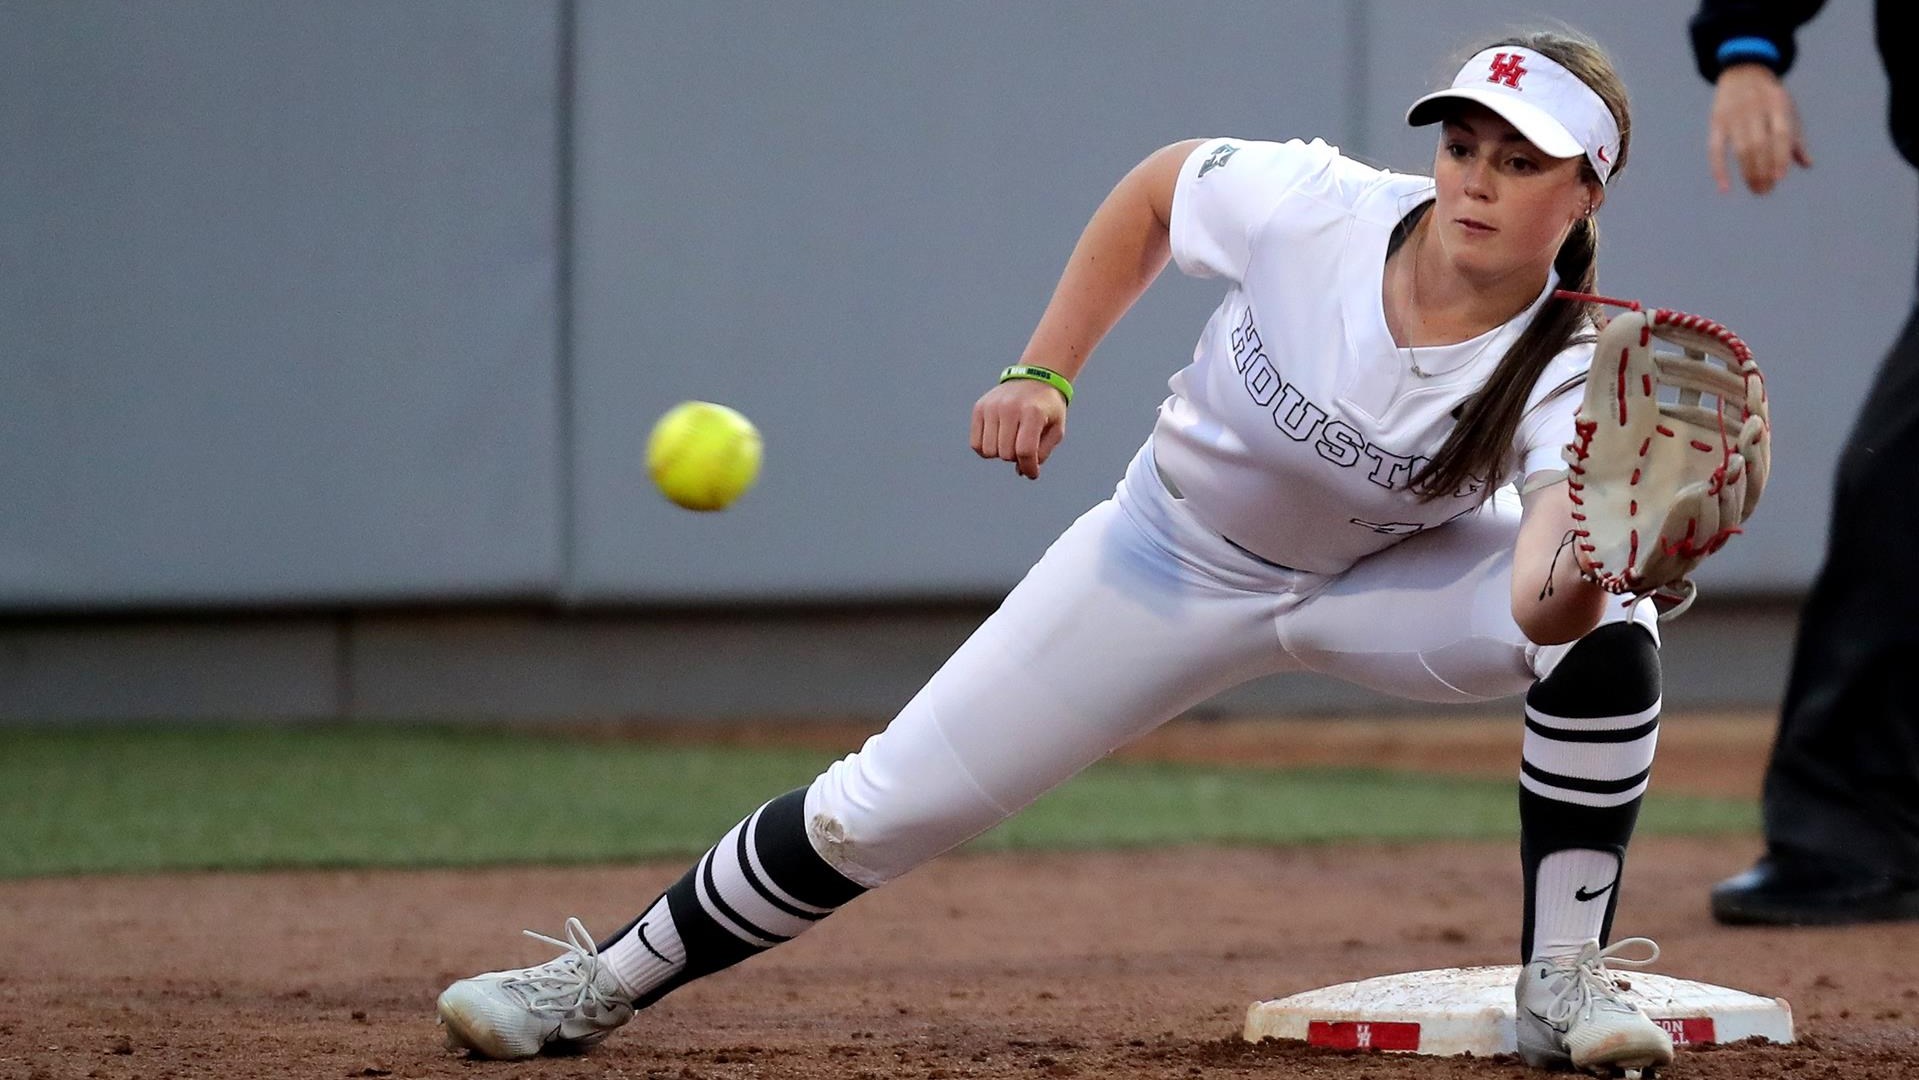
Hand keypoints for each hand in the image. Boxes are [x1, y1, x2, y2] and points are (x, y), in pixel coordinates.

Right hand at [970, 377, 1067, 479]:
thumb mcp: (1056, 430)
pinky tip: (998, 441)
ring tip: (1011, 443)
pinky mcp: (979, 408)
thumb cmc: (1048, 409)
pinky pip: (976, 444)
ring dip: (1001, 454)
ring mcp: (991, 407)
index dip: (1029, 468)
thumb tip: (1021, 471)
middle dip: (1016, 459)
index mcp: (1032, 412)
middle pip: (1006, 453)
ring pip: (989, 451)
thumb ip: (1041, 453)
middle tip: (1024, 450)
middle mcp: (1009, 407)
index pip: (1025, 451)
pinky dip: (986, 449)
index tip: (1033, 473)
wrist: (1035, 378)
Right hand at [1708, 64, 1811, 194]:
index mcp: (1778, 103)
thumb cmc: (1770, 97)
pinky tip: (1725, 189)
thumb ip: (1796, 137)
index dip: (1780, 157)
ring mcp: (1734, 115)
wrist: (1743, 69)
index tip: (1779, 178)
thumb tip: (1807, 164)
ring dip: (1748, 174)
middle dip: (1763, 170)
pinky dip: (1719, 170)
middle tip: (1766, 190)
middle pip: (1759, 145)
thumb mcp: (1787, 109)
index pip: (1780, 134)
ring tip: (1756, 190)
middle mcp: (1755, 108)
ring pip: (1740, 150)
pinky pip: (1715, 150)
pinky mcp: (1716, 122)